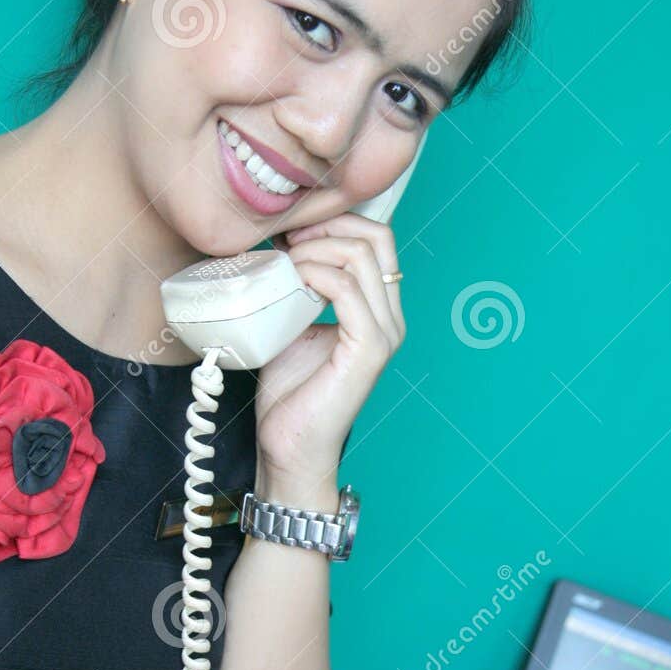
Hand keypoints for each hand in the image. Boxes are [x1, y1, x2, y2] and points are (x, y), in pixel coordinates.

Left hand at [253, 213, 405, 499]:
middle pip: (376, 238)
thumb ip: (300, 289)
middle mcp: (391, 318)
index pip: (376, 240)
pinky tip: (292, 282)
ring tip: (283, 266)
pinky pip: (347, 289)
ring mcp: (384, 333)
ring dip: (314, 251)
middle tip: (286, 242)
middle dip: (326, 227)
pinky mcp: (369, 350)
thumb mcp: (293, 324)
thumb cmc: (290, 393)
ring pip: (362, 256)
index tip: (291, 233)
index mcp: (378, 310)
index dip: (334, 223)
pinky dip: (314, 274)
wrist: (289, 446)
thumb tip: (279, 248)